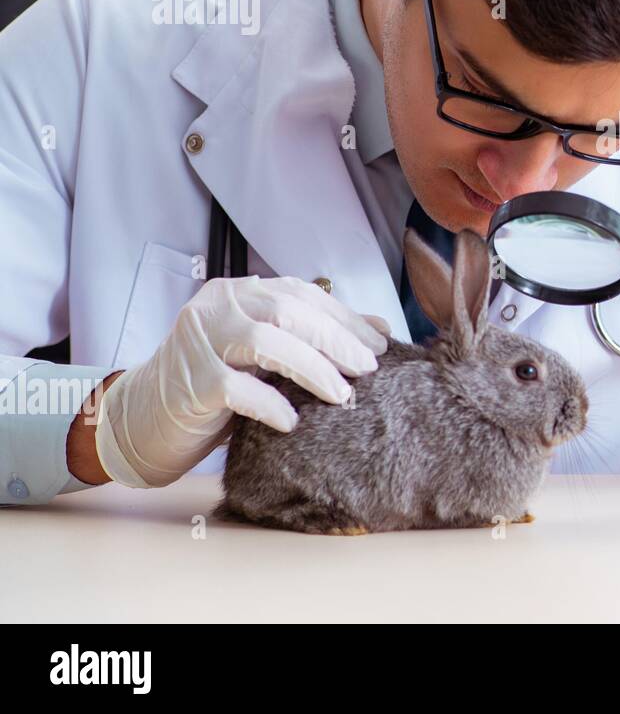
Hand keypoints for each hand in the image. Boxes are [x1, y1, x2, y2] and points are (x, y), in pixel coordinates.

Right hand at [95, 276, 388, 487]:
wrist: (143, 420)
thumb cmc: (216, 385)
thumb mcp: (266, 355)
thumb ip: (313, 337)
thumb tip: (381, 329)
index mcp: (239, 293)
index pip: (301, 294)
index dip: (344, 318)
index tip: (379, 345)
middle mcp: (216, 307)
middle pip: (286, 311)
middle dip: (335, 340)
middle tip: (368, 368)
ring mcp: (198, 342)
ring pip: (264, 341)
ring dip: (312, 368)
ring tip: (342, 394)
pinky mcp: (189, 383)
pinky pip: (237, 388)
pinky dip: (271, 403)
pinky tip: (293, 421)